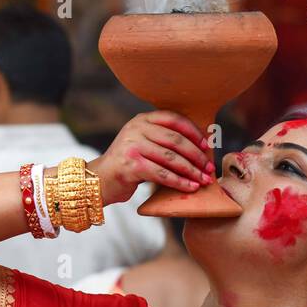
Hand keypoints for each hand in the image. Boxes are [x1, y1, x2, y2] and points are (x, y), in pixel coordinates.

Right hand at [87, 110, 212, 205]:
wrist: (98, 181)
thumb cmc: (127, 164)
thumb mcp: (142, 143)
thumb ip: (162, 138)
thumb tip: (200, 144)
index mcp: (141, 119)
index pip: (173, 119)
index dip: (193, 132)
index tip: (206, 145)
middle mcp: (135, 129)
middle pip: (175, 140)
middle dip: (196, 156)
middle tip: (208, 168)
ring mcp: (132, 146)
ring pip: (171, 158)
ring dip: (191, 171)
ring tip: (203, 180)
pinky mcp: (131, 165)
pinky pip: (162, 174)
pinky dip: (179, 182)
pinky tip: (190, 188)